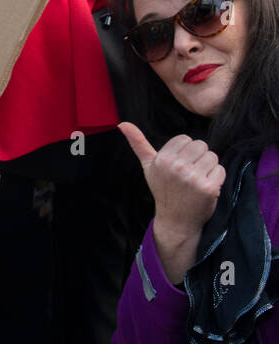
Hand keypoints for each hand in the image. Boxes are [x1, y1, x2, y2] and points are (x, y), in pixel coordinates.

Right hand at [119, 122, 222, 282]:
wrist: (175, 219)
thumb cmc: (163, 189)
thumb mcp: (148, 166)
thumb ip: (138, 143)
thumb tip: (122, 124)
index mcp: (161, 159)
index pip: (185, 139)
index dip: (185, 151)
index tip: (179, 165)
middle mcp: (176, 167)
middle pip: (201, 145)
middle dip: (198, 157)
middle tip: (189, 173)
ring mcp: (192, 178)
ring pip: (212, 156)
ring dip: (208, 167)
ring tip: (197, 180)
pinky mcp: (208, 188)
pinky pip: (220, 170)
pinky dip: (216, 178)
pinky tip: (205, 187)